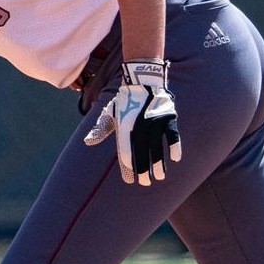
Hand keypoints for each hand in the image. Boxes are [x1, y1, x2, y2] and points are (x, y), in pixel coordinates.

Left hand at [83, 58, 182, 186]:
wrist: (142, 80)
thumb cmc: (126, 101)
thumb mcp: (110, 113)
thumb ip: (101, 129)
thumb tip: (88, 142)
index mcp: (124, 127)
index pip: (125, 152)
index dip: (127, 168)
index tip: (129, 180)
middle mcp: (139, 126)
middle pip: (141, 153)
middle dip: (143, 170)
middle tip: (145, 183)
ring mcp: (154, 122)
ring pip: (157, 147)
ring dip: (158, 164)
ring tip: (160, 177)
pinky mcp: (167, 117)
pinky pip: (172, 135)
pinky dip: (174, 147)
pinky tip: (175, 160)